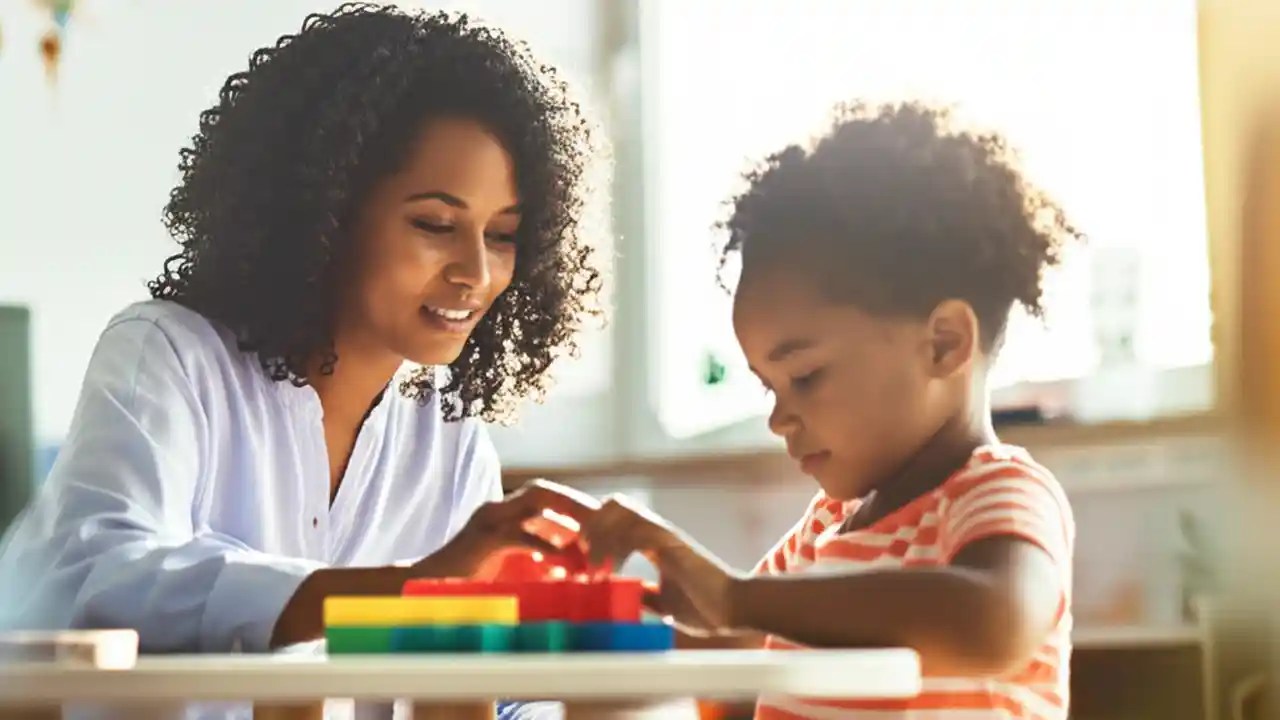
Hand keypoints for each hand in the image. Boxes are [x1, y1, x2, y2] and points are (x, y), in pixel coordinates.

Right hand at [416, 479, 600, 578]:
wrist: (426, 585)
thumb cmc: (468, 578)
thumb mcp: (508, 565)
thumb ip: (533, 560)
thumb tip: (564, 565)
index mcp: (503, 512)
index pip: (543, 496)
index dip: (570, 504)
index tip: (597, 518)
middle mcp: (497, 509)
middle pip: (543, 492)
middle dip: (573, 503)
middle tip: (600, 519)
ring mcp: (489, 521)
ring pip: (535, 507)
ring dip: (564, 520)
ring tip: (589, 536)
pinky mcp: (484, 540)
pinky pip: (519, 535)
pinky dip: (542, 544)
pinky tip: (559, 556)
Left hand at [580, 494, 741, 635]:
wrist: (734, 609)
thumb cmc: (705, 607)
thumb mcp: (663, 603)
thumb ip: (644, 595)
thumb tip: (623, 598)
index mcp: (653, 543)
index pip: (616, 521)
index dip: (592, 525)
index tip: (574, 549)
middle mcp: (657, 532)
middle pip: (614, 503)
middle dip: (590, 524)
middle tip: (582, 556)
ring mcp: (665, 534)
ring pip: (621, 509)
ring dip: (600, 534)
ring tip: (594, 563)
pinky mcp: (673, 543)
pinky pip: (636, 530)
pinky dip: (616, 547)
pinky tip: (611, 570)